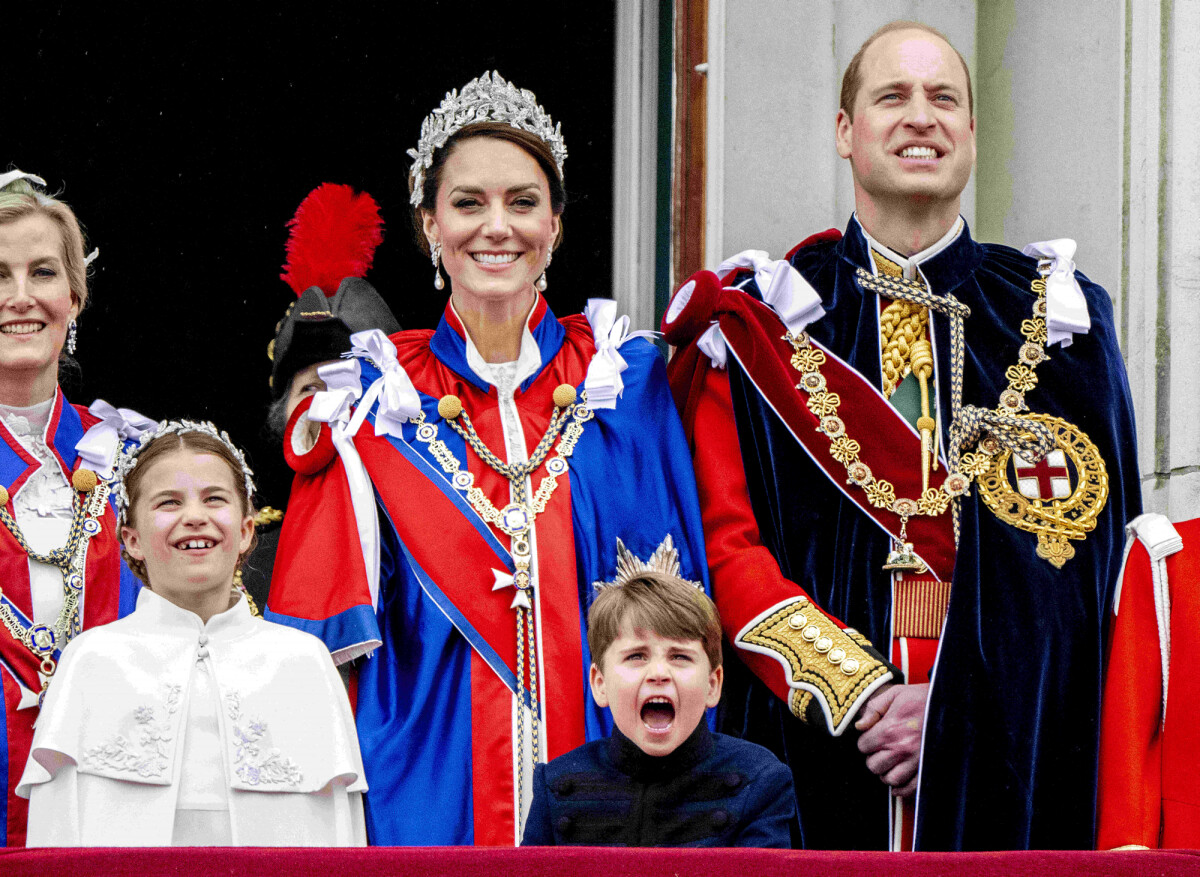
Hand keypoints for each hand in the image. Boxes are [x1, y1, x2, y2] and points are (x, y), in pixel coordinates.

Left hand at [855, 682, 928, 797]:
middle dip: (874, 758)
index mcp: (890, 729)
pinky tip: (898, 782)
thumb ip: (873, 709)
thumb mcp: (895, 694)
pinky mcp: (928, 768)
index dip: (865, 742)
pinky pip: (911, 788)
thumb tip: (859, 726)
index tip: (872, 738)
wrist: (952, 703)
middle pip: (874, 766)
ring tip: (890, 763)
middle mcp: (901, 748)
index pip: (863, 746)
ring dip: (887, 773)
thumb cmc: (922, 698)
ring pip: (890, 779)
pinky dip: (902, 789)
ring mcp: (916, 761)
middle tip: (881, 750)